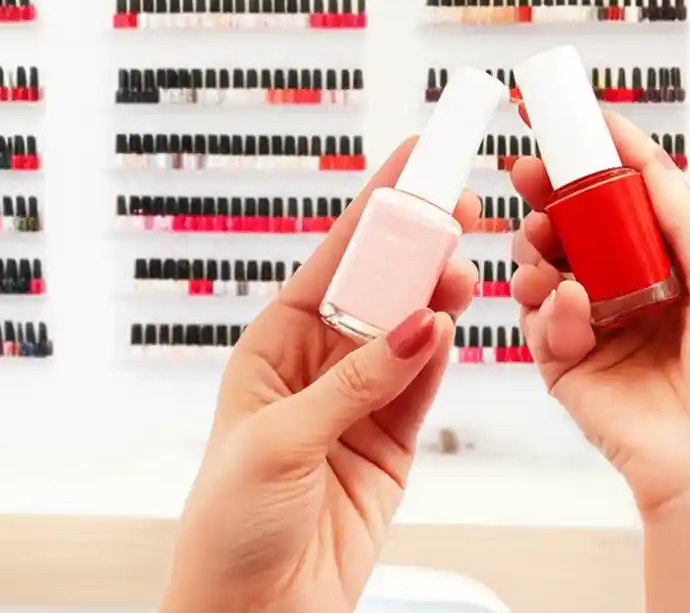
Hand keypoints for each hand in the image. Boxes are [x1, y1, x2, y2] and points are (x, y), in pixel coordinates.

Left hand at [162, 139, 479, 612]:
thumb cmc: (227, 527)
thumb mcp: (280, 442)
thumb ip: (356, 383)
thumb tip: (416, 326)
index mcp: (273, 348)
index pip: (333, 262)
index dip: (374, 209)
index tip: (413, 162)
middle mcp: (319, 366)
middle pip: (380, 287)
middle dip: (417, 244)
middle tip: (456, 208)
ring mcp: (360, 401)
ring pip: (412, 330)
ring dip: (438, 295)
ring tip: (462, 268)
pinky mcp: (392, 441)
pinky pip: (425, 383)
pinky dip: (443, 354)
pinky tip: (453, 322)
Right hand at [510, 111, 689, 513]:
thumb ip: (684, 218)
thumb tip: (647, 158)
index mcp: (678, 266)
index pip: (631, 197)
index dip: (600, 155)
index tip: (565, 116)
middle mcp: (634, 289)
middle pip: (579, 224)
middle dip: (550, 192)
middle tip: (528, 172)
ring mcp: (597, 326)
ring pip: (547, 264)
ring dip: (538, 246)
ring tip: (542, 247)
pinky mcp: (566, 365)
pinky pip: (538, 320)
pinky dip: (549, 307)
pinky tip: (570, 311)